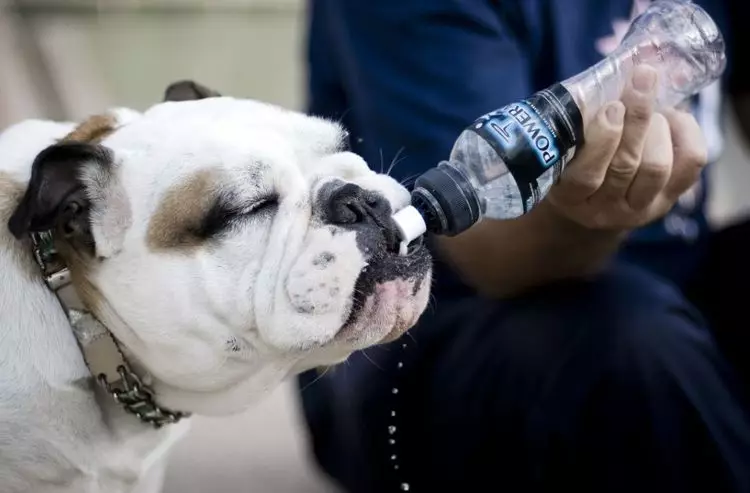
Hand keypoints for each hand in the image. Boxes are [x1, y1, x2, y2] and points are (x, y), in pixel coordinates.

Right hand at [547, 65, 706, 231]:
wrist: (590, 202)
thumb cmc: (571, 160)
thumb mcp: (563, 146)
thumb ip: (578, 117)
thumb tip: (613, 66)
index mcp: (570, 198)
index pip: (586, 176)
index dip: (603, 140)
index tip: (611, 107)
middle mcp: (604, 210)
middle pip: (626, 165)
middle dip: (637, 118)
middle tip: (642, 80)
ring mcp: (638, 209)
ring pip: (657, 166)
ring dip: (657, 127)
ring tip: (652, 108)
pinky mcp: (668, 200)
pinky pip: (689, 164)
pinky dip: (686, 133)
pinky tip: (673, 117)